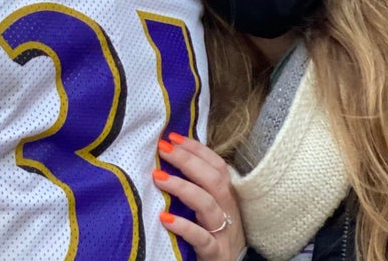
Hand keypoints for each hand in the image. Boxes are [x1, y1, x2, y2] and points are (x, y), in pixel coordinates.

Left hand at [154, 133, 245, 260]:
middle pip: (213, 180)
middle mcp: (228, 210)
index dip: (198, 149)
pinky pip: (201, 238)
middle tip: (163, 149)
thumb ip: (199, 186)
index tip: (173, 137)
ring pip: (207, 205)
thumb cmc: (216, 234)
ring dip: (182, 188)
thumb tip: (173, 158)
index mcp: (228, 196)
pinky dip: (183, 227)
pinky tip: (164, 219)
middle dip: (188, 161)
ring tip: (158, 178)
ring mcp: (223, 232)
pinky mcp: (215, 253)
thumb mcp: (213, 207)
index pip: (217, 166)